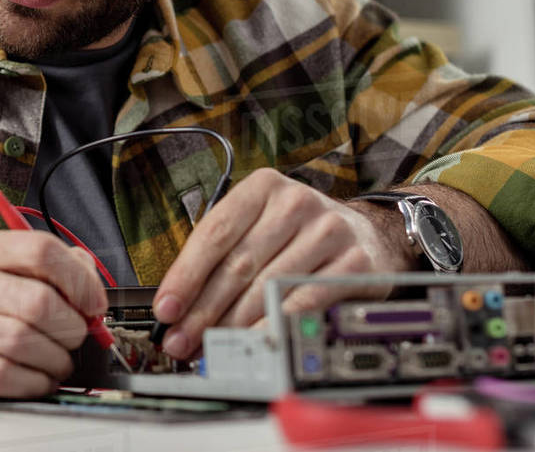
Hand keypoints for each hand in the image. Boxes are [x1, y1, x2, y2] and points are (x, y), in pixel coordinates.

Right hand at [0, 230, 107, 400]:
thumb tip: (90, 284)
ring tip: (57, 359)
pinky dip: (34, 382)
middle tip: (74, 335)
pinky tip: (37, 377)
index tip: (92, 302)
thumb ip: (45, 265)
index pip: (41, 251)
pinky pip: (5, 376)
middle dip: (72, 326)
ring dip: (56, 358)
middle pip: (39, 302)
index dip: (79, 280)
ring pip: (24, 342)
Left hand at [152, 168, 416, 358]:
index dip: (186, 274)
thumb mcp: (259, 224)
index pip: (215, 232)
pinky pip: (305, 300)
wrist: (369, 232)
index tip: (165, 308)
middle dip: (203, 309)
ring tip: (209, 347)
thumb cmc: (298, 232)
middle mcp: (296, 203)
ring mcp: (328, 231)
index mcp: (263, 187)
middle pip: (238, 264)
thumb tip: (179, 303)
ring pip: (268, 286)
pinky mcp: (354, 263)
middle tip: (180, 340)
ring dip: (233, 324)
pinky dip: (275, 325)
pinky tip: (254, 343)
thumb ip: (221, 254)